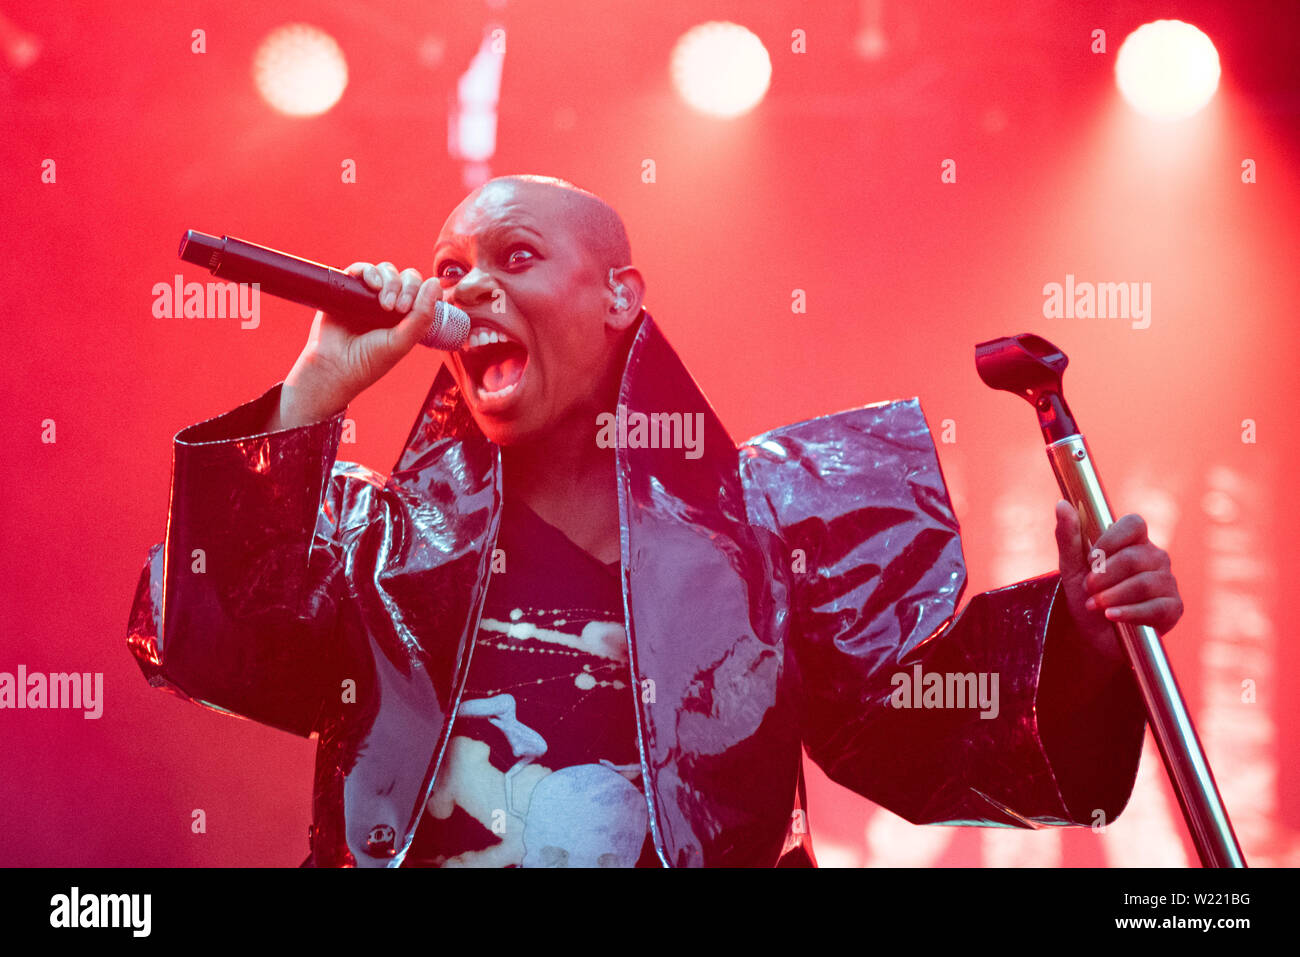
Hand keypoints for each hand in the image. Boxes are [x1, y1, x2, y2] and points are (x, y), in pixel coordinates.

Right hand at [273, 261, 444, 429]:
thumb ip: (423, 315)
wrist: (334, 367)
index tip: (408, 310)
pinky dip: (370, 272)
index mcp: (406, 317)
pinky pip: (362, 269)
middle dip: (406, 287)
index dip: (422, 293)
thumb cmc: (368, 360)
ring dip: (390, 281)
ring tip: (383, 303)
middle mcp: (389, 304)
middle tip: (397, 308)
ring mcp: (369, 295)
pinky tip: (372, 285)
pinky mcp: (348, 289)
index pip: (423, 292)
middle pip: (407, 277)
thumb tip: (435, 282)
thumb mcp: (402, 342)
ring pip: (387, 270)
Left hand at [1054, 501, 1183, 663]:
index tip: (1090, 559)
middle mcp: (1155, 558)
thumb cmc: (1087, 594)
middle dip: (1105, 575)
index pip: (1134, 524)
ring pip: (1145, 583)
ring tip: (1094, 605)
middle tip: (1087, 588)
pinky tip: (1112, 616)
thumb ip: (1068, 536)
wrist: (1094, 633)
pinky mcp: (1173, 608)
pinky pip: (1157, 607)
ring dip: (1113, 595)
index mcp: (1134, 541)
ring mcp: (1167, 582)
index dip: (1111, 540)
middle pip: (1134, 558)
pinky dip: (1130, 612)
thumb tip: (1062, 505)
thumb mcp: (1071, 566)